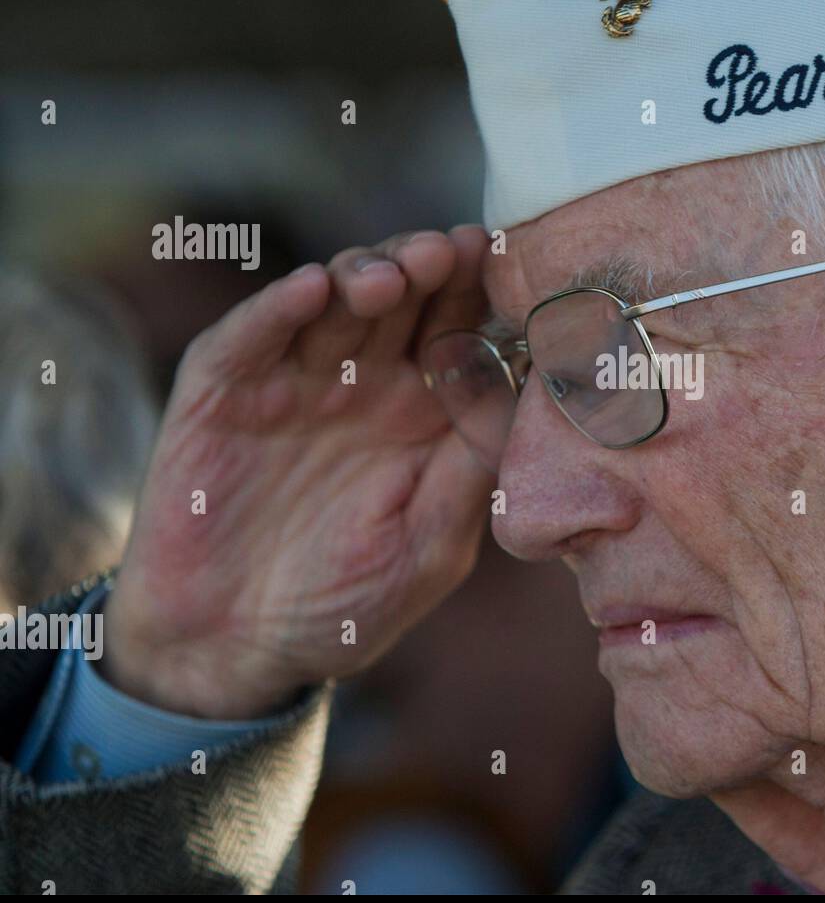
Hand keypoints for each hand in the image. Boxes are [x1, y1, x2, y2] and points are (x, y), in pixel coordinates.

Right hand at [103, 226, 496, 718]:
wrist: (232, 652)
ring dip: (363, 276)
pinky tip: (312, 290)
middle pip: (403, 301)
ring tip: (393, 276)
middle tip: (450, 250)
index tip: (502, 266)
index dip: (478, 297)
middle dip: (428, 271)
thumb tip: (524, 392)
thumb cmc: (342, 606)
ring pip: (333, 303)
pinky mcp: (223, 393)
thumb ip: (470, 471)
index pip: (458, 334)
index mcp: (422, 416)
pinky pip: (250, 336)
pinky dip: (278, 309)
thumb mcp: (428, 547)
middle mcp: (363, 386)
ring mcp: (293, 383)